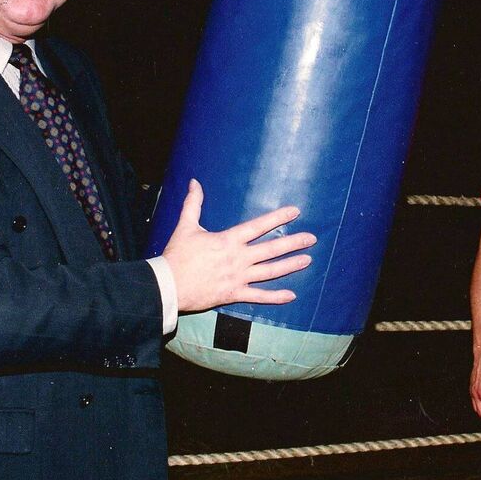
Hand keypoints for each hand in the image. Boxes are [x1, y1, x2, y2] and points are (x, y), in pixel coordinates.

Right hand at [162, 180, 315, 312]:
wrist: (168, 285)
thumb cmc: (176, 255)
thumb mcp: (186, 226)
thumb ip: (193, 204)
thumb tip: (194, 182)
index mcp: (228, 240)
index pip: (258, 226)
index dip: (278, 218)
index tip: (295, 211)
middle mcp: (238, 258)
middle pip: (271, 249)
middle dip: (293, 242)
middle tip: (312, 238)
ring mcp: (238, 277)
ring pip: (270, 272)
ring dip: (290, 265)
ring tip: (307, 259)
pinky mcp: (234, 294)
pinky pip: (258, 296)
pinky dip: (275, 297)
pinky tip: (291, 295)